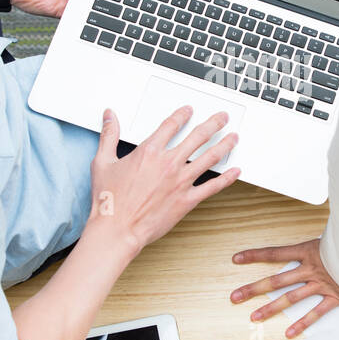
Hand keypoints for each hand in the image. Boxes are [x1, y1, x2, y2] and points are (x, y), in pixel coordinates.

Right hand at [86, 106, 240, 257]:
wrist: (118, 229)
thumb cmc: (109, 200)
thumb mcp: (103, 162)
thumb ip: (109, 135)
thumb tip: (109, 116)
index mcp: (149, 152)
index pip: (171, 125)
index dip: (182, 115)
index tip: (189, 111)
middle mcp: (169, 163)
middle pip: (198, 136)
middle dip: (214, 124)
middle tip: (223, 118)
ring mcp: (181, 181)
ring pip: (210, 157)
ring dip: (225, 145)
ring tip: (234, 137)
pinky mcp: (187, 200)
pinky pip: (213, 186)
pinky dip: (226, 178)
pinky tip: (235, 171)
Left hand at [230, 239, 338, 336]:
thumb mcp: (332, 234)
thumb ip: (318, 238)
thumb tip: (311, 232)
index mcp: (308, 251)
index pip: (275, 253)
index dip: (255, 255)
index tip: (237, 259)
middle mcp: (311, 268)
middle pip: (277, 280)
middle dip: (254, 289)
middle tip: (235, 297)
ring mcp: (321, 283)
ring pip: (291, 298)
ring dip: (271, 308)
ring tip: (255, 317)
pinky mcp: (335, 296)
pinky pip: (316, 312)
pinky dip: (303, 323)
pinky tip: (290, 333)